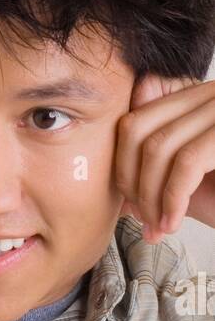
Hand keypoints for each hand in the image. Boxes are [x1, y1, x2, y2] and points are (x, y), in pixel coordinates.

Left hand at [114, 73, 214, 244]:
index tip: (132, 206)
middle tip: (144, 221)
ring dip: (151, 197)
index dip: (122, 167)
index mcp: (198, 99)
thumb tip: (115, 177)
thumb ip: (157, 171)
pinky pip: (187, 161)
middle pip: (140, 129)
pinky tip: (172, 223)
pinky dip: (172, 199)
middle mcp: (213, 93)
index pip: (135, 120)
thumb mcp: (189, 184)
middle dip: (132, 183)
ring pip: (160, 146)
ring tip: (159, 228)